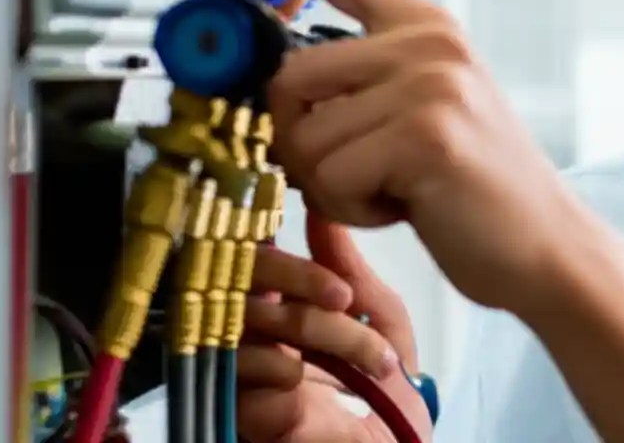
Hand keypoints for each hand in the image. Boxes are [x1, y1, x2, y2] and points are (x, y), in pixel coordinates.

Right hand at [236, 212, 432, 441]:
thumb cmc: (391, 393)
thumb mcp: (385, 323)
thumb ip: (352, 271)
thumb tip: (323, 211)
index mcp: (277, 308)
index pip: (259, 267)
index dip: (295, 273)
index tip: (342, 292)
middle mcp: (249, 335)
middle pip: (244, 288)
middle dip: (301, 293)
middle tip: (346, 306)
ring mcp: (236, 372)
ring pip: (246, 329)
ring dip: (314, 337)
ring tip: (371, 363)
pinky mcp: (231, 411)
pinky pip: (233, 379)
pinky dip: (274, 373)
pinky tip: (304, 382)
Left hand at [269, 0, 584, 312]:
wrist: (547, 246)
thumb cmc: (471, 186)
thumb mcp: (424, 105)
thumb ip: (361, 77)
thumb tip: (260, 76)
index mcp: (423, 23)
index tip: (254, 36)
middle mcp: (427, 42)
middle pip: (287, 77)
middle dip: (297, 142)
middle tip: (350, 173)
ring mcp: (430, 85)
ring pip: (304, 138)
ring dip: (331, 186)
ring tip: (392, 190)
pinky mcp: (426, 138)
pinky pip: (332, 178)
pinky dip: (354, 210)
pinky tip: (406, 208)